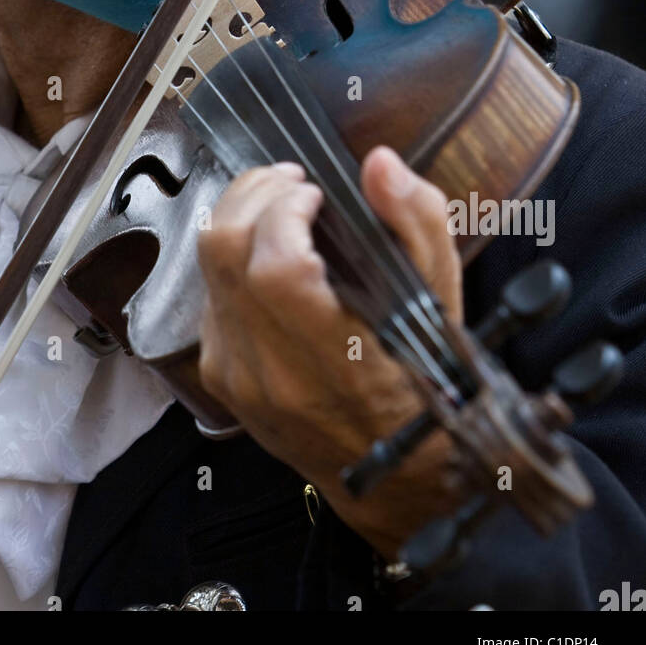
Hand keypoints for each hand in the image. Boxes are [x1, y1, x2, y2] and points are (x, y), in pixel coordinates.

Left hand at [197, 146, 463, 560]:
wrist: (394, 479)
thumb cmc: (423, 388)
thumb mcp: (441, 304)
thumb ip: (416, 225)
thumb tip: (380, 164)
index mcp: (332, 359)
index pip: (273, 267)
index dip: (285, 212)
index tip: (315, 195)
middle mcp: (271, 372)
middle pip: (223, 253)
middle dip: (253, 195)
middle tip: (291, 183)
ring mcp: (236, 376)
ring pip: (204, 269)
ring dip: (238, 220)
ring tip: (280, 206)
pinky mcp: (218, 376)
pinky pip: (208, 296)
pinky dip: (231, 260)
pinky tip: (267, 254)